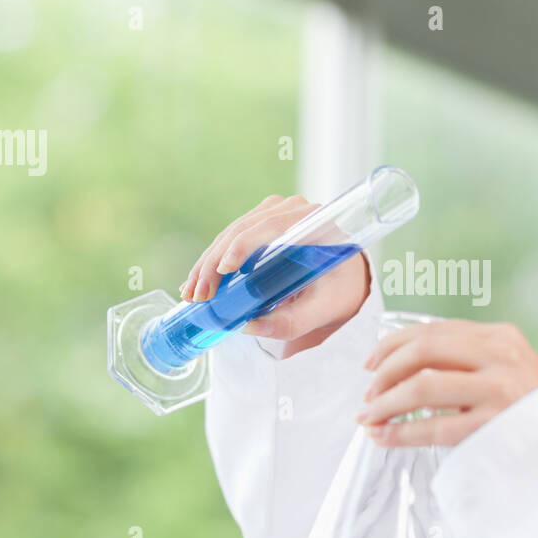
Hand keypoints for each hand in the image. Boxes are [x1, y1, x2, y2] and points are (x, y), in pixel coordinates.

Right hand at [180, 194, 369, 346]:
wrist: (346, 279)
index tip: (223, 270)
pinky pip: (232, 235)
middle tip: (198, 295)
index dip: (244, 245)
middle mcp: (296, 209)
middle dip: (216, 262)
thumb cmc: (338, 292)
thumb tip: (246, 327)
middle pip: (245, 229)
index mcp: (317, 222)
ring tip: (191, 293)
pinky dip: (213, 258)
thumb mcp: (322, 310)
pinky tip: (197, 280)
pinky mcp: (263, 219)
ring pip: (232, 232)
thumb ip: (291, 322)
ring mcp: (277, 210)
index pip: (274, 226)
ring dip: (208, 262)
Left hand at [354, 319, 537, 446]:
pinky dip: (401, 432)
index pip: (433, 330)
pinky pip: (434, 427)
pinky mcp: (494, 425)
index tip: (370, 363)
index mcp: (500, 336)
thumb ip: (463, 358)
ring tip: (369, 417)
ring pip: (423, 387)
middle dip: (385, 373)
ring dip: (386, 403)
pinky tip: (384, 437)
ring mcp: (499, 390)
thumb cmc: (528, 409)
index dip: (392, 345)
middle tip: (368, 394)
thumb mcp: (505, 368)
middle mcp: (500, 355)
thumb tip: (395, 364)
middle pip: (423, 351)